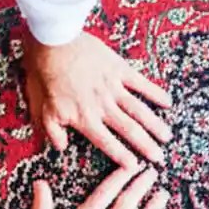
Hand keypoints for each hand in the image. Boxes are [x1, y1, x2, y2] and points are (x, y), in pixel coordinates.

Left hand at [22, 33, 172, 168]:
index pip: (106, 142)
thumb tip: (61, 148)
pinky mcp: (119, 69)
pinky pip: (141, 83)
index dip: (121, 156)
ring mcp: (113, 87)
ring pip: (139, 110)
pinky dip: (155, 93)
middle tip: (159, 158)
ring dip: (154, 124)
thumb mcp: (40, 107)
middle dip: (146, 146)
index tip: (134, 167)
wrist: (54, 42)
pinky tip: (168, 102)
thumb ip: (52, 130)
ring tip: (166, 137)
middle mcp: (102, 106)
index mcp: (84, 117)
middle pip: (129, 130)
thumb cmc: (44, 74)